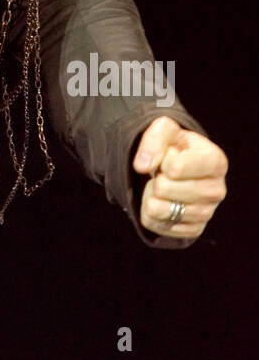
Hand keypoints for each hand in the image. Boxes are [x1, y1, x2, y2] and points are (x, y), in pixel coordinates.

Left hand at [133, 115, 227, 238]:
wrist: (176, 165)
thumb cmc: (174, 145)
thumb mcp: (165, 129)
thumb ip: (154, 140)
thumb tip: (142, 166)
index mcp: (216, 162)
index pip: (175, 168)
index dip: (162, 160)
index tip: (169, 155)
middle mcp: (217, 190)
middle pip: (163, 189)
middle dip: (155, 177)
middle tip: (164, 172)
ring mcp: (206, 213)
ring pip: (156, 209)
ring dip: (150, 194)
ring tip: (163, 185)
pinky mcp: (193, 230)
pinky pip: (154, 224)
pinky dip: (149, 211)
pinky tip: (163, 200)